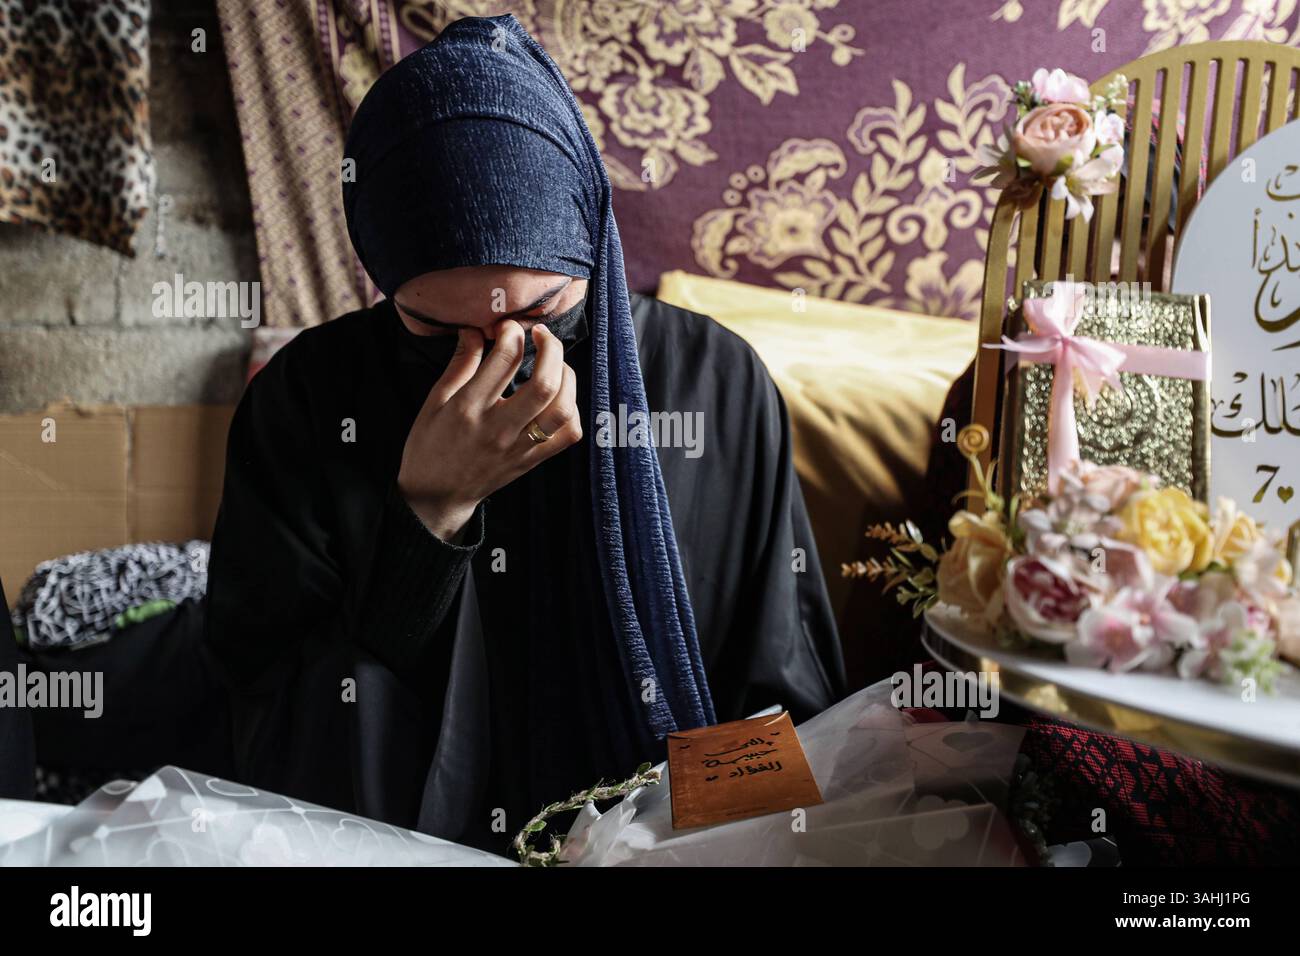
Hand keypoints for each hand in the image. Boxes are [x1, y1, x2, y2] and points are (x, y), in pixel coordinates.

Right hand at [396, 319, 581, 539]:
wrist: (436, 497)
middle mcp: (499, 428)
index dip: (512, 332)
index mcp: (469, 408)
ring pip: (562, 409)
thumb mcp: (434, 401)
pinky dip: (571, 410)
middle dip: (550, 348)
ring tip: (555, 364)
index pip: (504, 360)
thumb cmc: (430, 445)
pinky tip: (559, 397)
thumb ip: (459, 364)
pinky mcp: (532, 460)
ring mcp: (519, 447)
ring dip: (566, 378)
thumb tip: (475, 329)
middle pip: (544, 383)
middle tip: (541, 335)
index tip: (509, 326)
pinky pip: (567, 435)